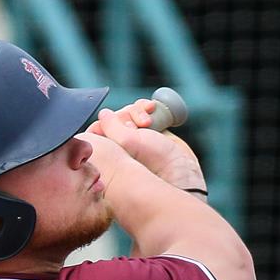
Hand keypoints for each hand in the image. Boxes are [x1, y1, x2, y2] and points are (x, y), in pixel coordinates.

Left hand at [86, 101, 205, 191]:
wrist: (181, 171)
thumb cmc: (153, 162)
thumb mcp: (127, 141)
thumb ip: (110, 125)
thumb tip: (104, 114)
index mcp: (108, 153)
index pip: (98, 128)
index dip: (109, 121)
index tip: (123, 125)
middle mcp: (119, 146)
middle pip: (115, 117)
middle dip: (128, 115)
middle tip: (141, 125)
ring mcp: (136, 139)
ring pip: (129, 113)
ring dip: (138, 111)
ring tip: (149, 122)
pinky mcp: (150, 131)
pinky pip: (142, 112)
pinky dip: (146, 108)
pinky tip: (152, 109)